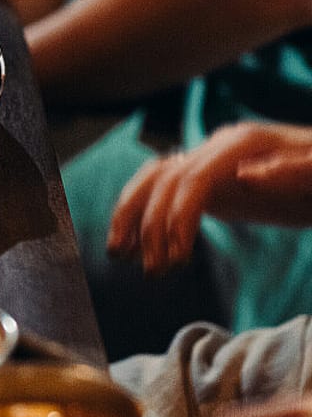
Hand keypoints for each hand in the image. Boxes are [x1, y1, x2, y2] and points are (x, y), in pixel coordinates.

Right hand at [107, 123, 311, 273]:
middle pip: (164, 180)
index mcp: (244, 144)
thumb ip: (294, 171)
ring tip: (122, 256)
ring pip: (152, 180)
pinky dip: (141, 214)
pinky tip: (133, 244)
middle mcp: (217, 147)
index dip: (178, 217)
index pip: (192, 177)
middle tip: (154, 272)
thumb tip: (245, 175)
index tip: (177, 258)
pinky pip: (162, 190)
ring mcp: (208, 161)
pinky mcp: (207, 180)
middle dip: (152, 226)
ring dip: (132, 217)